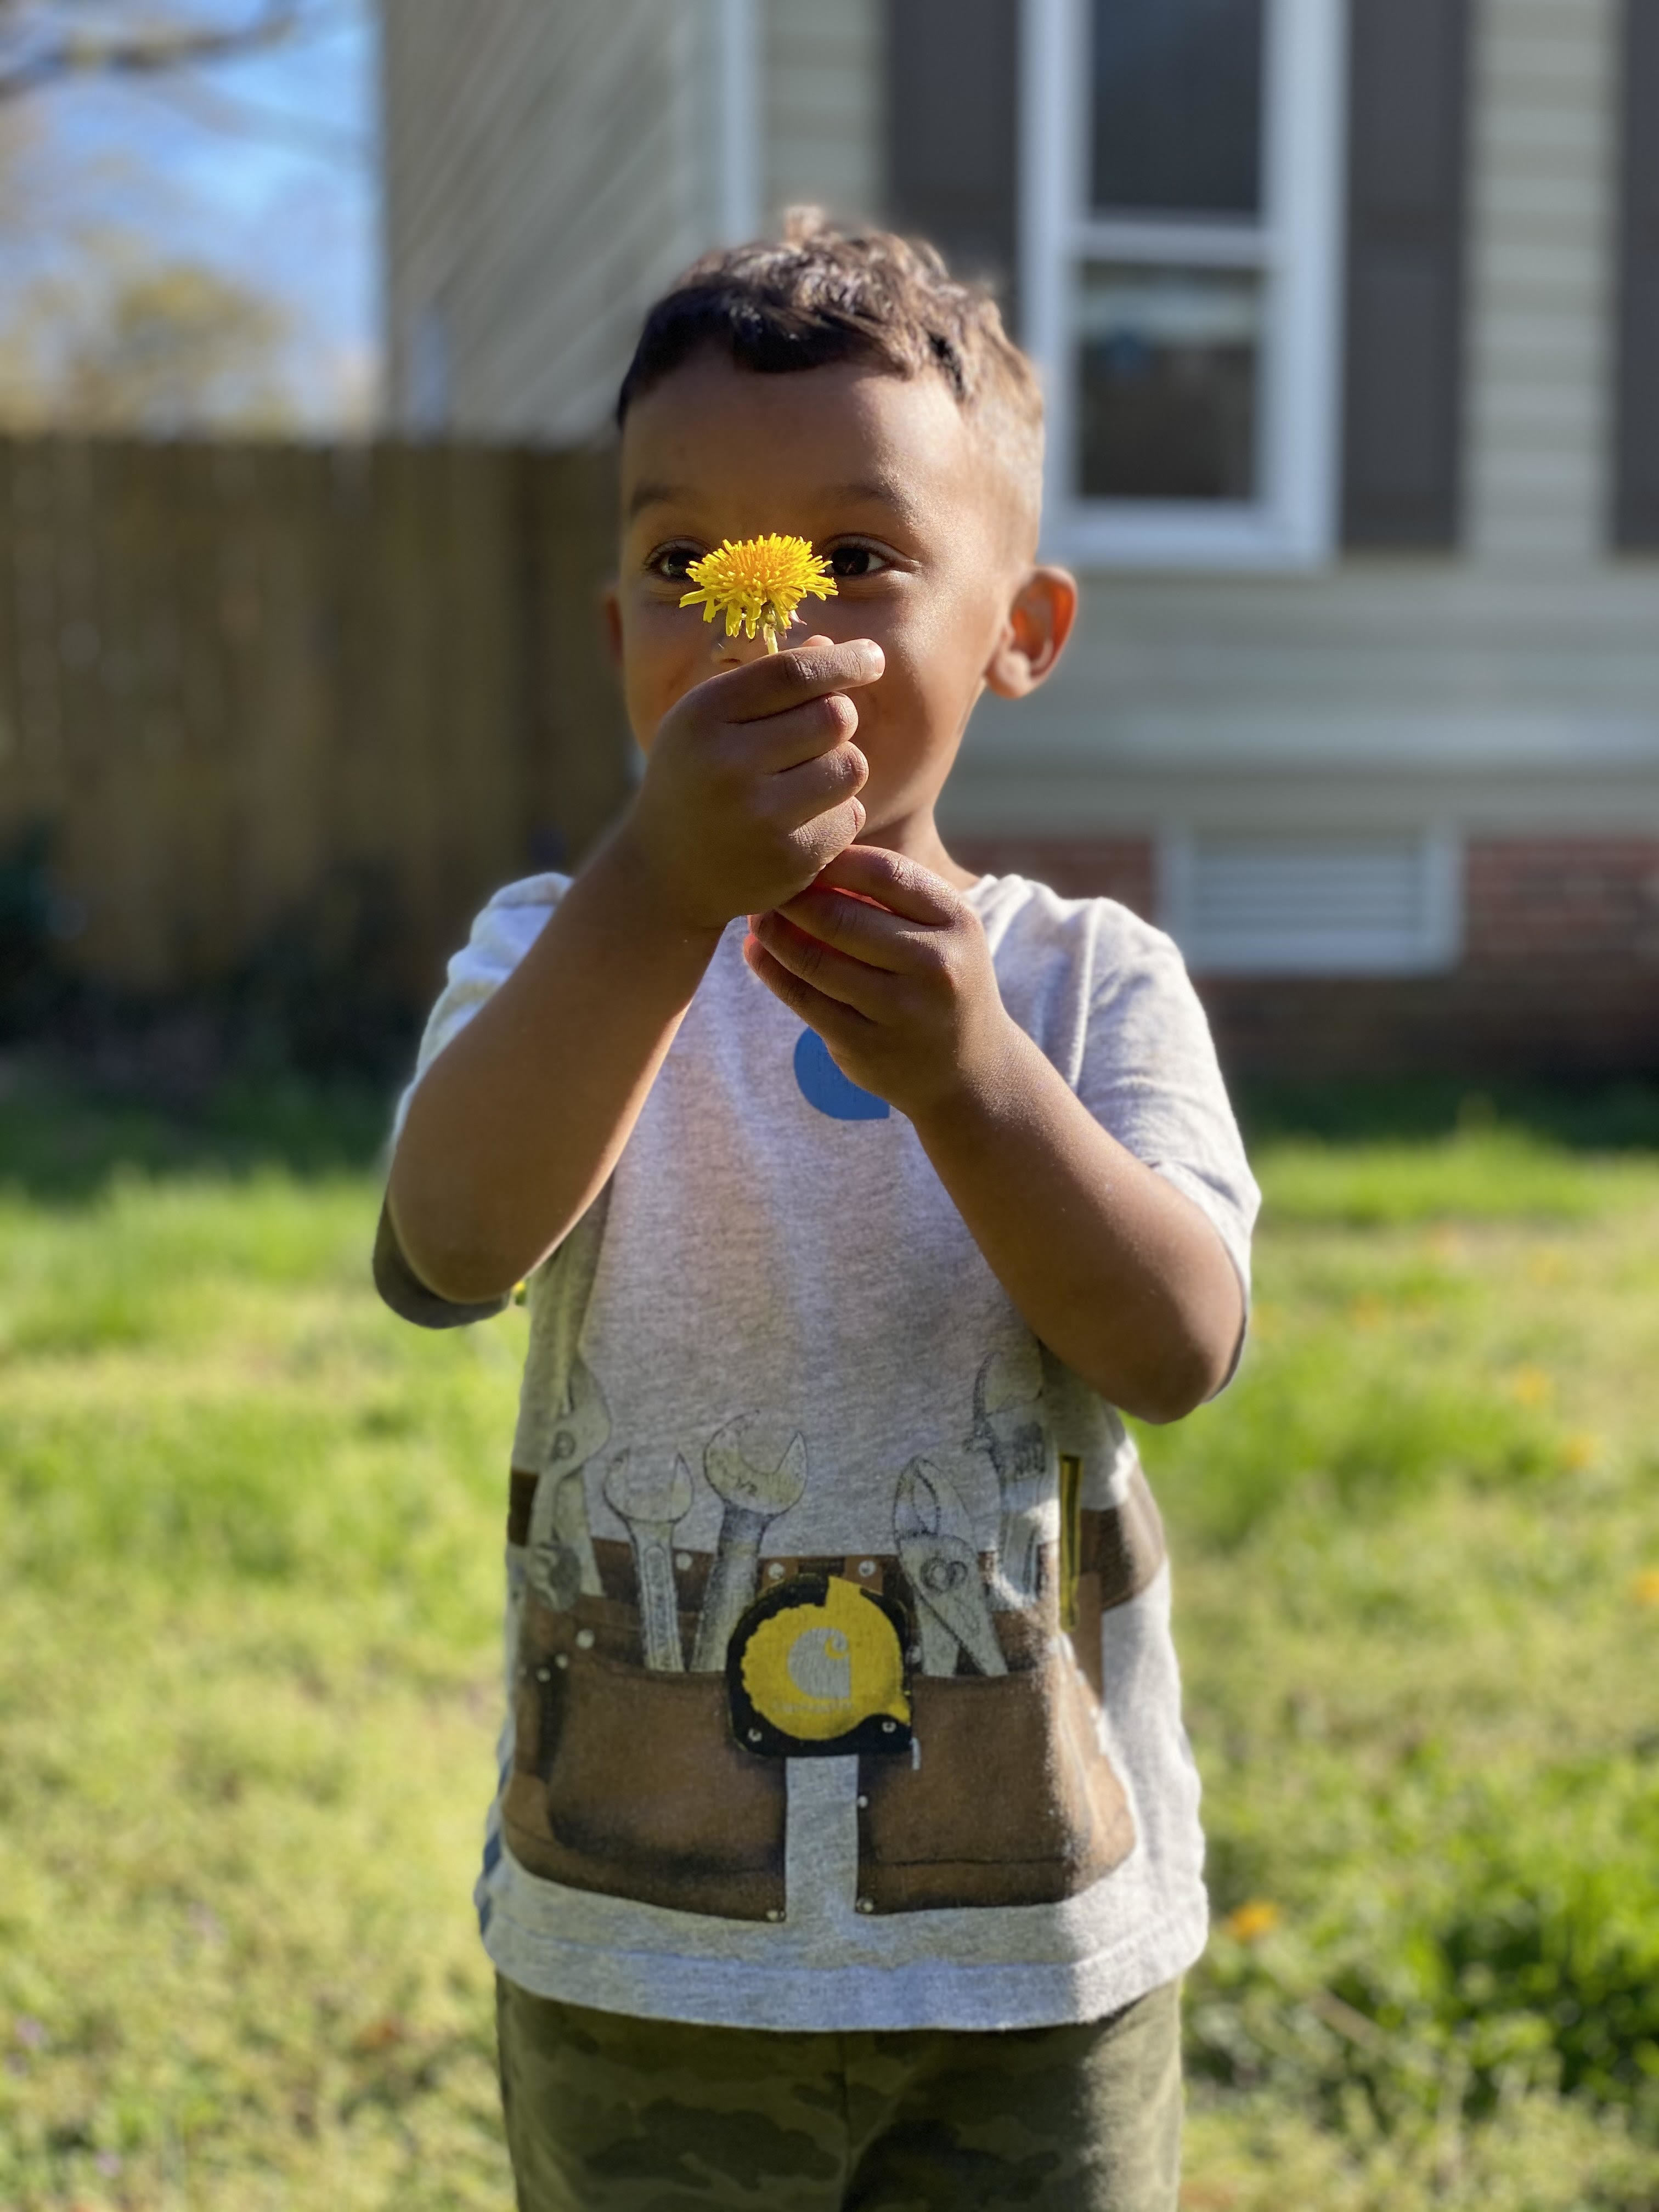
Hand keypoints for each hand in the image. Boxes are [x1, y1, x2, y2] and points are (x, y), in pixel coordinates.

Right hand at [618, 635, 881, 933]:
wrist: (665, 874)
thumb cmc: (696, 779)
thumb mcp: (708, 721)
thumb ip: (764, 682)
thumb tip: (832, 648)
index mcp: (703, 715)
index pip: (794, 672)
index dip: (845, 660)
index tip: (873, 657)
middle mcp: (728, 764)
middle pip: (835, 716)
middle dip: (838, 718)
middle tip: (819, 733)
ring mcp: (760, 817)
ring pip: (851, 766)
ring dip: (841, 766)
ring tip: (806, 778)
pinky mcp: (790, 859)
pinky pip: (852, 815)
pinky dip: (838, 814)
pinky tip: (801, 821)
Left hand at [743, 845, 1017, 1120]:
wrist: (969, 1070)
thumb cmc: (941, 979)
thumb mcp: (942, 930)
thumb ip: (893, 895)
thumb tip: (814, 852)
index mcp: (956, 922)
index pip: (885, 872)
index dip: (833, 859)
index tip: (803, 851)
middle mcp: (934, 966)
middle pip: (842, 918)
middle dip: (793, 898)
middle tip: (766, 886)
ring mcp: (901, 1011)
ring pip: (816, 962)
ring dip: (774, 935)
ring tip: (756, 917)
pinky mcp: (867, 1047)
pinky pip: (806, 1002)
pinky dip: (773, 973)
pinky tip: (755, 953)